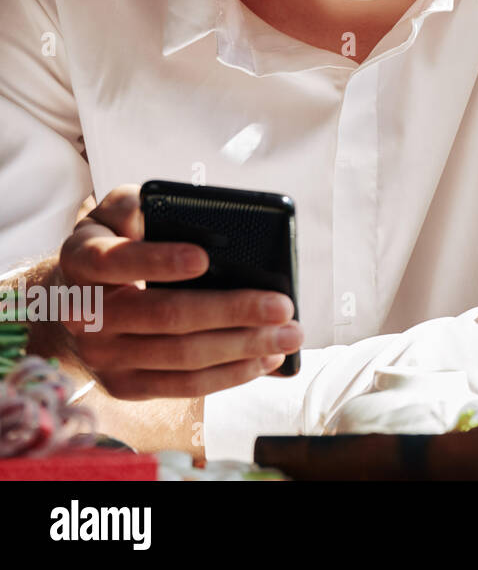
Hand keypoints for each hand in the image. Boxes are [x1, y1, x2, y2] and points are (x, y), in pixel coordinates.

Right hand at [55, 184, 301, 398]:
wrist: (74, 297)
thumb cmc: (116, 243)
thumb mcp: (119, 212)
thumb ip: (141, 205)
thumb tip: (187, 213)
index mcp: (82, 261)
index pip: (117, 261)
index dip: (159, 261)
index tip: (204, 258)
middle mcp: (85, 314)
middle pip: (166, 316)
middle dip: (232, 311)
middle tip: (283, 305)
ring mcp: (104, 356)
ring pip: (182, 357)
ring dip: (244, 347)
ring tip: (289, 335)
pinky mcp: (125, 385)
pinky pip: (184, 386)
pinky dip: (230, 374)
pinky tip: (265, 361)